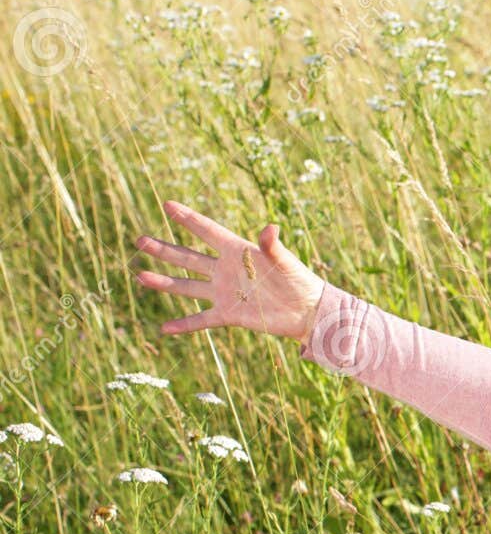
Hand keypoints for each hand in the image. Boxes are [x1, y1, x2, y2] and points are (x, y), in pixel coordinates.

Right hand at [134, 200, 325, 342]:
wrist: (308, 311)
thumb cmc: (300, 280)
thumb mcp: (286, 261)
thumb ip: (274, 246)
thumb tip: (270, 228)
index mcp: (238, 251)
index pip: (208, 231)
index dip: (189, 218)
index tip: (167, 204)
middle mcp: (226, 270)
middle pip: (189, 257)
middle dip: (165, 249)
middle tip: (140, 240)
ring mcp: (225, 293)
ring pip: (188, 286)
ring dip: (165, 282)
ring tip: (140, 276)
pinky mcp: (230, 314)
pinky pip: (202, 320)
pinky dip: (184, 325)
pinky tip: (164, 328)